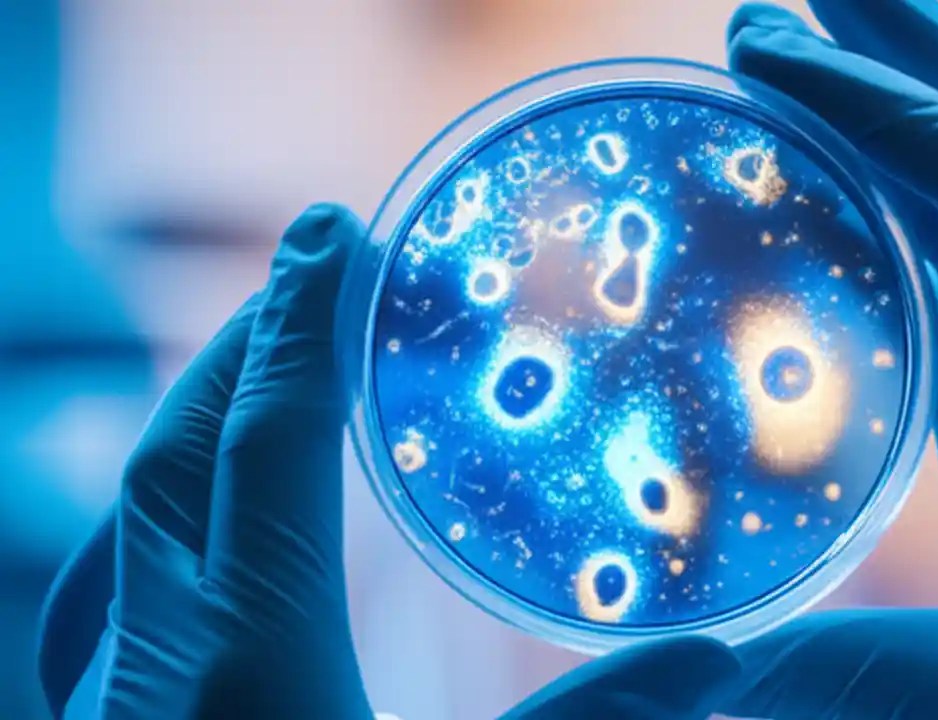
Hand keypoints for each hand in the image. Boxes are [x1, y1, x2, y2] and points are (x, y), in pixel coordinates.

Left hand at [38, 204, 740, 719]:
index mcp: (250, 652)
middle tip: (315, 264)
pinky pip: (129, 576)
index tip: (336, 229)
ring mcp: (121, 694)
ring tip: (278, 359)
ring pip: (139, 513)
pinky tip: (223, 513)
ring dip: (206, 416)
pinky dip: (180, 505)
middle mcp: (160, 657)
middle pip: (183, 449)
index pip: (270, 437)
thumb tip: (717, 660)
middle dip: (249, 341)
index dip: (307, 324)